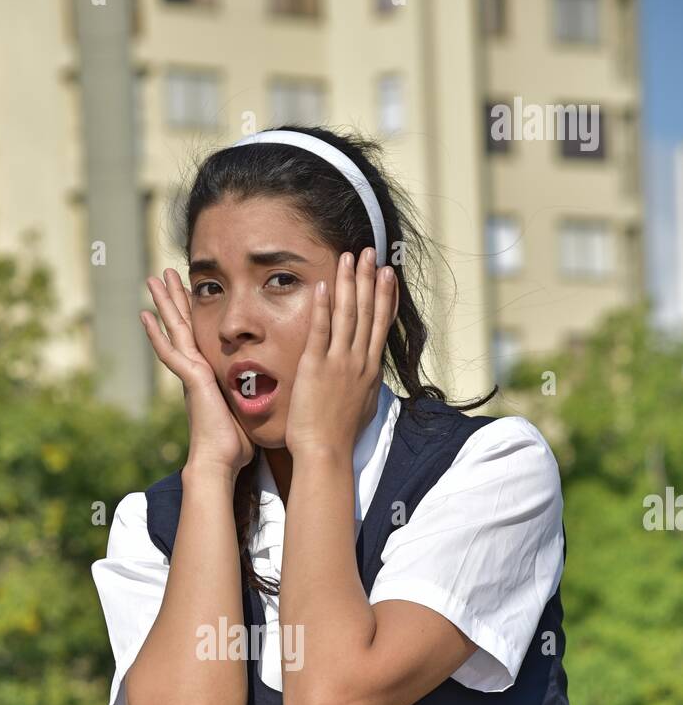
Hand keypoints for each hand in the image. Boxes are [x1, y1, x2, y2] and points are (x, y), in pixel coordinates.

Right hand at [140, 269, 255, 476]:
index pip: (200, 335)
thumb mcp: (246, 410)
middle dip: (176, 298)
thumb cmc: (235, 445)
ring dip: (164, 303)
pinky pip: (170, 351)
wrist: (221, 461)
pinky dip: (157, 334)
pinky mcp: (190, 380)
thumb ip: (250, 396)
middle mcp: (196, 370)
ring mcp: (190, 374)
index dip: (194, 312)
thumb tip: (266, 394)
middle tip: (166, 274)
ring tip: (153, 279)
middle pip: (183, 325)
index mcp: (209, 375)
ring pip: (175, 330)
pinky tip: (145, 315)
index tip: (191, 291)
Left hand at [285, 247, 396, 462]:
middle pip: (368, 312)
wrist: (326, 452)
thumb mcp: (362, 408)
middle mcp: (359, 362)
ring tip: (351, 258)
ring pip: (348, 315)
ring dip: (350, 283)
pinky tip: (325, 285)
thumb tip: (369, 378)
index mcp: (370, 370)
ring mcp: (339, 363)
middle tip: (371, 252)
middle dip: (370, 279)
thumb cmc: (340, 437)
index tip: (388, 274)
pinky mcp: (316, 367)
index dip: (385, 297)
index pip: (381, 325)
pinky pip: (321, 330)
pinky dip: (324, 307)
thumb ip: (366, 386)